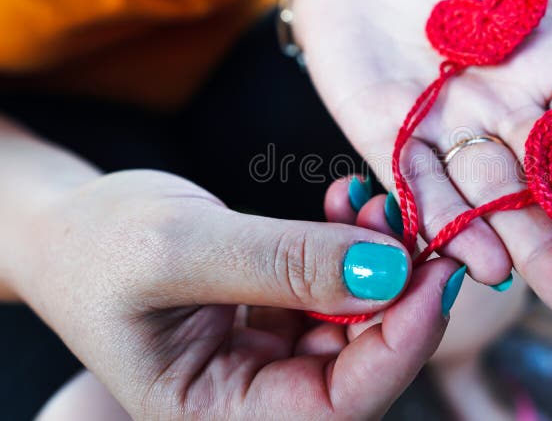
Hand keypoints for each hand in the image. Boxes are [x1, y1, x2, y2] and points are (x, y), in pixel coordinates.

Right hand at [15, 170, 459, 418]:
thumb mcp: (180, 247)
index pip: (337, 407)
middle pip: (361, 365)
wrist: (67, 227)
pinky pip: (336, 286)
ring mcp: (270, 356)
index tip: (436, 273)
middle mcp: (254, 398)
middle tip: (415, 221)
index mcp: (219, 416)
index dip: (401, 346)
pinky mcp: (280, 314)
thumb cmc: (96, 245)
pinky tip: (349, 201)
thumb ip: (284, 263)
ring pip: (358, 320)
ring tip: (373, 201)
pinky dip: (351, 243)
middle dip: (398, 292)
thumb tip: (390, 270)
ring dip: (379, 259)